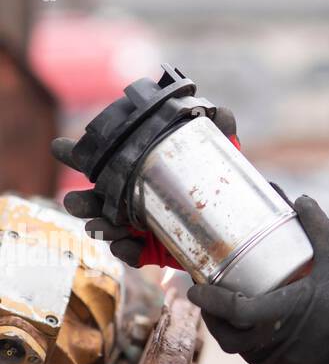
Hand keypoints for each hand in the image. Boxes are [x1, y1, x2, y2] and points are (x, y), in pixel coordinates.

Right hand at [53, 107, 240, 268]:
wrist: (234, 222)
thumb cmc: (216, 183)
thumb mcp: (219, 155)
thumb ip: (219, 133)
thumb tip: (221, 110)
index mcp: (135, 171)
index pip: (100, 161)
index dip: (76, 155)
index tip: (58, 147)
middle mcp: (129, 198)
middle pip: (93, 200)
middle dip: (80, 202)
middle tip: (75, 201)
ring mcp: (136, 225)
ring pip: (106, 227)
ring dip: (100, 226)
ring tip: (102, 225)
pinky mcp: (150, 249)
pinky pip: (130, 253)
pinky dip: (127, 250)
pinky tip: (128, 245)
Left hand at [186, 195, 328, 363]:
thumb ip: (317, 225)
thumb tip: (300, 200)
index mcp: (279, 313)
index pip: (232, 310)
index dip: (210, 298)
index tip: (195, 286)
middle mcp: (272, 341)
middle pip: (227, 335)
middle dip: (212, 315)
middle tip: (207, 296)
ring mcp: (279, 359)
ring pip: (240, 348)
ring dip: (229, 330)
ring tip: (228, 309)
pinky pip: (257, 358)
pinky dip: (248, 342)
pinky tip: (254, 327)